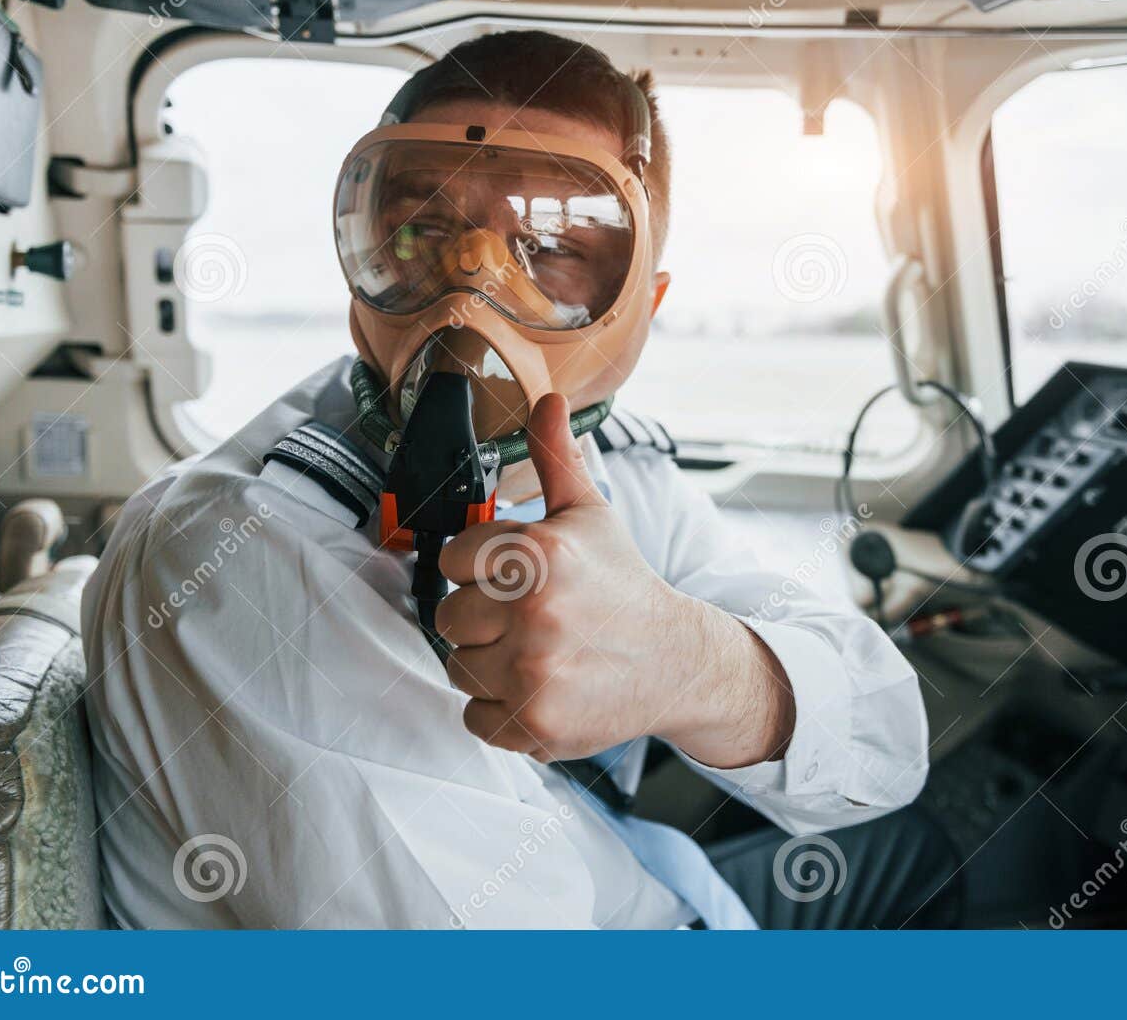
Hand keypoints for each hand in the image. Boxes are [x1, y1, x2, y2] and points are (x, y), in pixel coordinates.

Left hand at [436, 394, 793, 766]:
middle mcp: (533, 613)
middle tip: (528, 620)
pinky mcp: (535, 724)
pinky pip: (475, 718)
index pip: (452, 560)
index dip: (480, 569)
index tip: (514, 578)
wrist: (677, 661)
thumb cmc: (624, 586)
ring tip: (536, 653)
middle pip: (448, 619)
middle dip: (482, 619)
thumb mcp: (591, 516)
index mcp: (538, 554)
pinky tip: (541, 688)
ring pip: (458, 669)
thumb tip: (548, 401)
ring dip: (488, 666)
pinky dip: (501, 711)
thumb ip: (557, 459)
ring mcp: (532, 673)